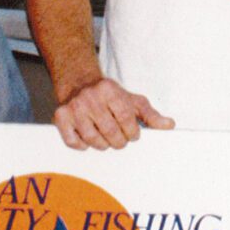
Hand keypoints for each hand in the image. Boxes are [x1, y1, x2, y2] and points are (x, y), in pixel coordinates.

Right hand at [53, 77, 173, 150]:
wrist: (79, 83)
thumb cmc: (110, 96)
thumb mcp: (132, 101)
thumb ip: (151, 115)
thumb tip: (169, 125)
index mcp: (110, 90)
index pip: (126, 120)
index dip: (132, 132)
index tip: (132, 134)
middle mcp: (90, 97)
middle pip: (110, 132)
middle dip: (119, 141)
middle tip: (120, 140)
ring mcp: (74, 107)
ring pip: (93, 140)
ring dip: (103, 145)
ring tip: (107, 140)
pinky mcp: (60, 117)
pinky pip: (72, 142)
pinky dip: (83, 146)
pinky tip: (89, 140)